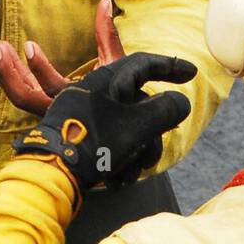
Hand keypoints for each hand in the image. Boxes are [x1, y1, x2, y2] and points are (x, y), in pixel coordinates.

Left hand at [0, 0, 124, 115]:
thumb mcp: (115, 62)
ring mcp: (47, 110)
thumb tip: (105, 2)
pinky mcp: (41, 105)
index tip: (28, 45)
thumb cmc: (118, 90)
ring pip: (20, 96)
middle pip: (24, 96)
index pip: (52, 86)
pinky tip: (6, 57)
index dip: (39, 67)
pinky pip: (22, 92)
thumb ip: (107, 34)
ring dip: (5, 71)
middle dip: (7, 71)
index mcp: (76, 100)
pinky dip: (12, 75)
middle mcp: (58, 109)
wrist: (117, 119)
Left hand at [12, 52, 196, 191]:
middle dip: (151, 133)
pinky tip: (117, 180)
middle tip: (151, 155)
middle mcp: (94, 92)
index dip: (171, 66)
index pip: (144, 63)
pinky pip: (110, 140)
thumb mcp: (138, 126)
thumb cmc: (95, 143)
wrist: (51, 173)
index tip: (193, 73)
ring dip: (135, 152)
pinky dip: (118, 159)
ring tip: (131, 174)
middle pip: (138, 104)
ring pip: (126, 126)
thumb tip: (182, 102)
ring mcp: (85, 113)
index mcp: (106, 80)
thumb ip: (167, 110)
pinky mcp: (78, 135)